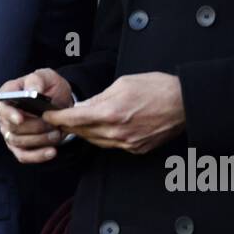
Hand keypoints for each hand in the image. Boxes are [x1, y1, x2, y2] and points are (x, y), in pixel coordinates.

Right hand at [0, 69, 74, 163]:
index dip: (9, 114)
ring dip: (39, 140)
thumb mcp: (47, 77)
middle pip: (12, 127)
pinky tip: (51, 152)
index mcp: (7, 94)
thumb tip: (33, 90)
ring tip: (56, 134)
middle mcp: (4, 114)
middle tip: (52, 125)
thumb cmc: (50, 87)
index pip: (1, 105)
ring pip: (18, 141)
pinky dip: (37, 156)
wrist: (60, 103)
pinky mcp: (18, 146)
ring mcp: (9, 131)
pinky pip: (23, 155)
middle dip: (34, 128)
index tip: (21, 119)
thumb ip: (38, 80)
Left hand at [42, 72, 184, 154]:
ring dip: (85, 133)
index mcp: (111, 113)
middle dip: (70, 126)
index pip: (75, 119)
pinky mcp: (137, 149)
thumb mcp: (122, 84)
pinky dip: (104, 138)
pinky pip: (113, 146)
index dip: (58, 118)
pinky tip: (103, 129)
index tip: (48, 116)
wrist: (184, 103)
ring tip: (79, 123)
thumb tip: (83, 106)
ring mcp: (128, 143)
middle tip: (60, 119)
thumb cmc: (156, 87)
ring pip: (96, 142)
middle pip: (83, 133)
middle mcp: (117, 132)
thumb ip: (99, 97)